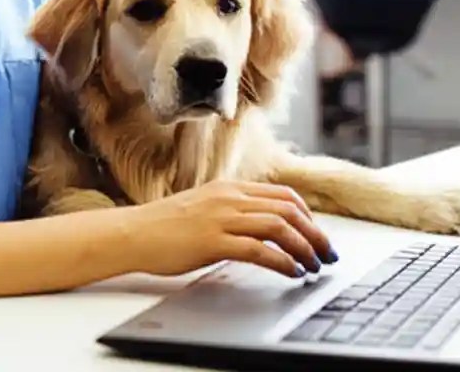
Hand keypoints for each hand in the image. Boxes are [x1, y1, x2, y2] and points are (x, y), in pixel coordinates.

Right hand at [124, 180, 337, 277]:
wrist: (133, 233)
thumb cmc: (164, 226)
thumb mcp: (204, 206)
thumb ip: (232, 210)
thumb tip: (261, 227)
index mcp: (229, 188)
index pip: (283, 195)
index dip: (308, 216)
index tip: (316, 234)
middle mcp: (229, 198)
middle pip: (288, 209)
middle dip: (315, 234)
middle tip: (327, 253)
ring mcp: (221, 218)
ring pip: (279, 227)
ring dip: (304, 248)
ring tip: (314, 266)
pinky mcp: (213, 241)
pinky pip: (259, 250)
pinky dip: (283, 262)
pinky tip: (292, 272)